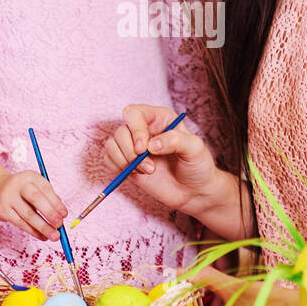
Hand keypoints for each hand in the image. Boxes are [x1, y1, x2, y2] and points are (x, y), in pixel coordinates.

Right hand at [0, 170, 67, 240]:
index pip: (45, 188)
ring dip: (43, 227)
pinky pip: (21, 223)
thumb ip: (47, 198)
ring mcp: (8, 197)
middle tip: (59, 225)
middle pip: (36, 199)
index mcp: (29, 176)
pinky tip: (43, 236)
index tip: (64, 214)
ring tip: (54, 236)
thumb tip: (61, 215)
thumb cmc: (21, 190)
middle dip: (50, 213)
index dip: (56, 202)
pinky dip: (34, 232)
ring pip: (28, 215)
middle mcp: (18, 184)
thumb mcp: (34, 187)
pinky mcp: (3, 211)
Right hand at [102, 104, 219, 212]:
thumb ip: (175, 140)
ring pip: (112, 145)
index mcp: (159, 118)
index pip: (134, 114)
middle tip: (150, 168)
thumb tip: (151, 144)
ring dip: (124, 161)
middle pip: (121, 131)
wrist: (195, 191)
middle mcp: (144, 130)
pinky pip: (109, 160)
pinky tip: (136, 174)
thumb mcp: (195, 149)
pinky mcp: (127, 164)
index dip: (135, 130)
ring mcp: (134, 147)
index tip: (143, 149)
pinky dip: (117, 167)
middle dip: (130, 152)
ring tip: (147, 171)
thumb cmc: (197, 166)